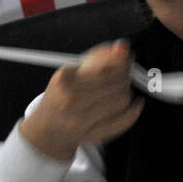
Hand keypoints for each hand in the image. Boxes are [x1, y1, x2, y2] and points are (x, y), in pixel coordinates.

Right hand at [19, 41, 143, 162]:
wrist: (49, 128)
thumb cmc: (64, 94)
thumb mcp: (73, 70)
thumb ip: (99, 55)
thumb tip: (122, 46)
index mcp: (64, 80)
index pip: (105, 68)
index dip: (121, 62)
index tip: (125, 59)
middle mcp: (70, 101)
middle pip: (118, 82)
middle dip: (125, 75)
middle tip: (123, 75)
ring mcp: (81, 120)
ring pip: (123, 99)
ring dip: (126, 92)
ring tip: (117, 91)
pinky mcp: (93, 135)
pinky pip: (125, 120)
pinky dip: (134, 110)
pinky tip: (132, 105)